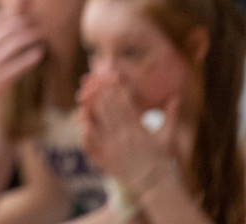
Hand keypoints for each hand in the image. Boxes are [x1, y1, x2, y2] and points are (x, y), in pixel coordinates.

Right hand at [0, 12, 44, 111]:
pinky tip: (41, 52)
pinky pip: (23, 62)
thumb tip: (10, 15)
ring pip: (16, 42)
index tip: (27, 13)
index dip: (14, 14)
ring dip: (32, 35)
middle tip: (40, 21)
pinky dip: (34, 55)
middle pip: (8, 27)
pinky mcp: (2, 78)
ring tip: (42, 34)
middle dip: (26, 22)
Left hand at [77, 72, 181, 197]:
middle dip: (101, 95)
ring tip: (84, 98)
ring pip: (98, 124)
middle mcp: (124, 136)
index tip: (112, 77)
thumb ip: (171, 116)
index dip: (118, 90)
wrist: (155, 184)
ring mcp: (113, 147)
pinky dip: (87, 133)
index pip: (125, 104)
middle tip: (94, 81)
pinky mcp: (106, 158)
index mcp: (138, 129)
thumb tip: (178, 97)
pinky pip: (92, 143)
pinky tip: (83, 123)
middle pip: (109, 110)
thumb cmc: (162, 160)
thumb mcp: (168, 137)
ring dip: (91, 110)